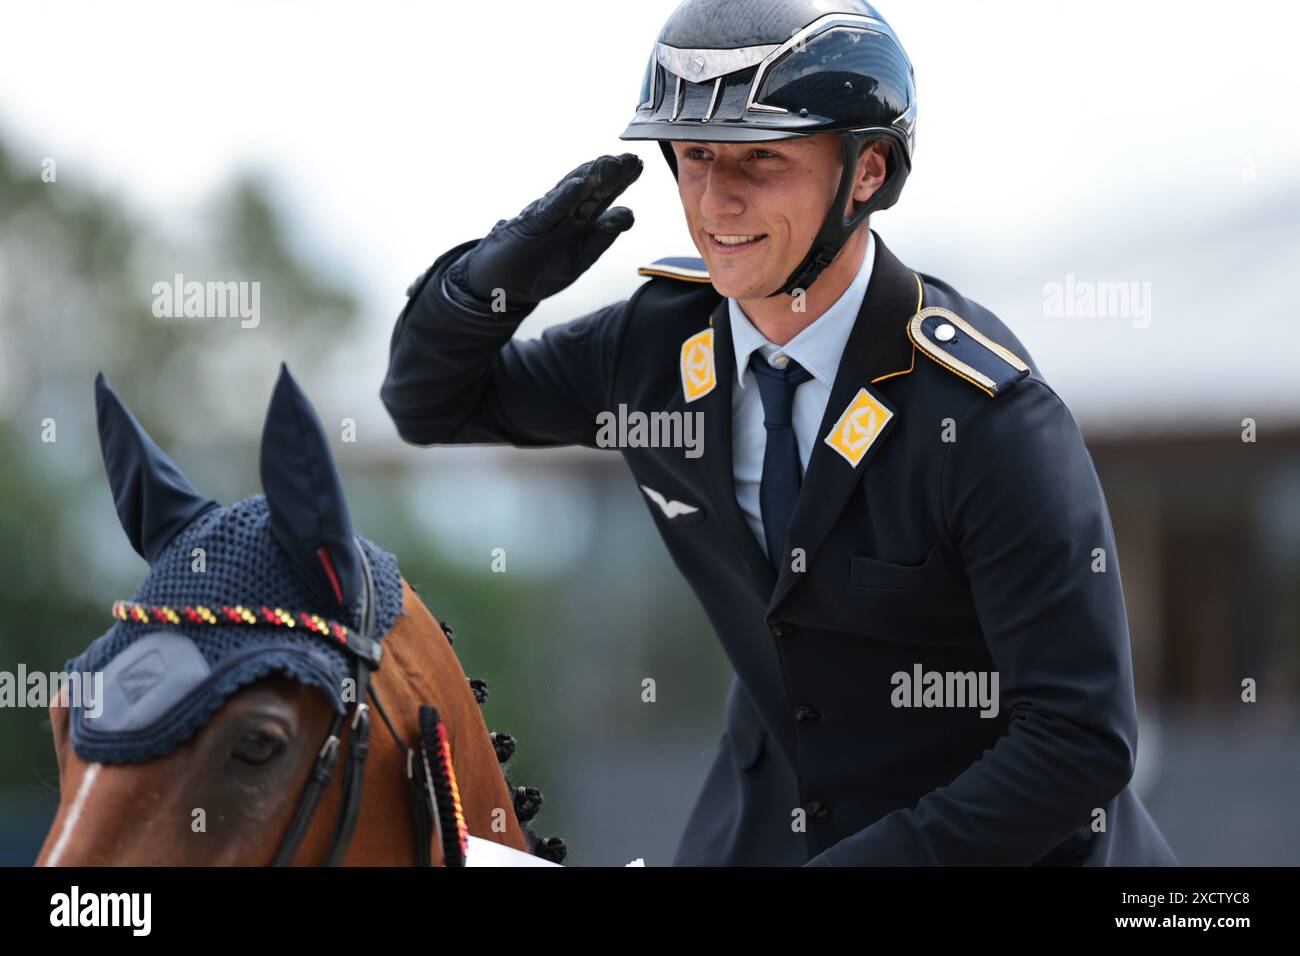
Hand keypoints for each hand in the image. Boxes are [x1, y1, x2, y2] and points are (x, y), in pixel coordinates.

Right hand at [447, 153, 641, 310]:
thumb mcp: (580, 259)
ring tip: (611, 163)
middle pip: (591, 189)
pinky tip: (579, 185)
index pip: (604, 196)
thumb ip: (602, 238)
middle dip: (612, 173)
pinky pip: (549, 211)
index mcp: (579, 221)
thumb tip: (627, 213)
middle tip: (631, 158)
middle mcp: (564, 213)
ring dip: (591, 178)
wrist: (501, 287)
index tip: (639, 165)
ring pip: (572, 193)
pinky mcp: (529, 227)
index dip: (622, 180)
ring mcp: (547, 217)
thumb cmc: (540, 271)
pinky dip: (564, 198)